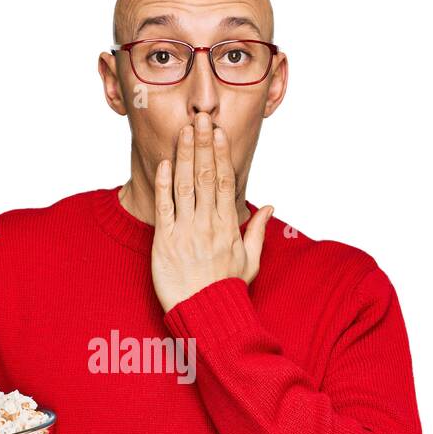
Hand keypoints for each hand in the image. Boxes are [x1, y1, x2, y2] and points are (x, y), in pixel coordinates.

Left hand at [151, 111, 273, 313]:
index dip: (222, 154)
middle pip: (207, 176)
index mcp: (229, 227)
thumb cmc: (227, 290)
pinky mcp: (165, 242)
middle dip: (204, 145)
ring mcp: (186, 232)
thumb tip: (268, 206)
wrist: (205, 316)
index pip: (226, 182)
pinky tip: (165, 163)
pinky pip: (164, 207)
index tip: (218, 133)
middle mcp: (208, 225)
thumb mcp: (250, 261)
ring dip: (186, 156)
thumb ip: (257, 231)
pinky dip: (164, 184)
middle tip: (201, 118)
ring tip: (185, 131)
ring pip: (186, 186)